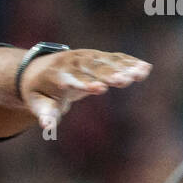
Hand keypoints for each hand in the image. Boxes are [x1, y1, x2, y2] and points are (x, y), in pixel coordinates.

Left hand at [21, 50, 150, 126]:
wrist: (39, 68)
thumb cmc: (39, 91)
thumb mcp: (37, 103)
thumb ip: (44, 113)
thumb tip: (47, 126)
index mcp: (56, 74)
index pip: (72, 79)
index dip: (85, 84)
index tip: (100, 89)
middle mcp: (73, 61)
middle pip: (93, 68)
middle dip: (108, 74)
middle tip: (124, 81)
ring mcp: (86, 56)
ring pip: (107, 61)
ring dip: (124, 67)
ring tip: (141, 73)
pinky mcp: (97, 56)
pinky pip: (115, 58)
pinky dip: (129, 62)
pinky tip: (145, 68)